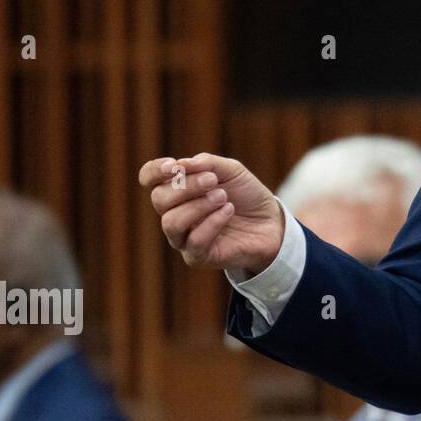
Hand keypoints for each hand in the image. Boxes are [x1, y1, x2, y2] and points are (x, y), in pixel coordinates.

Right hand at [138, 153, 283, 274]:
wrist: (271, 222)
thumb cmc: (246, 196)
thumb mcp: (232, 171)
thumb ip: (207, 163)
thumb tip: (181, 165)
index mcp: (177, 190)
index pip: (149, 179)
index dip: (154, 171)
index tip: (174, 167)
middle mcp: (175, 213)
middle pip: (159, 199)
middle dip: (185, 187)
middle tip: (213, 180)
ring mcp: (183, 238)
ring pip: (171, 222)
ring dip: (198, 206)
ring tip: (223, 197)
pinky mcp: (198, 256)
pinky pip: (194, 241)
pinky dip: (212, 222)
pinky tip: (229, 211)